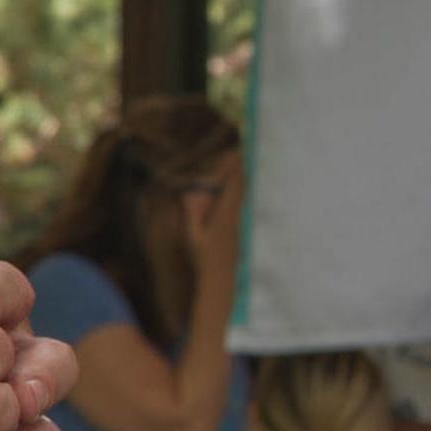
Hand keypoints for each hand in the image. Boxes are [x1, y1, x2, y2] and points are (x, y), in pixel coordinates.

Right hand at [182, 151, 243, 278]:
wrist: (219, 278)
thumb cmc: (202, 256)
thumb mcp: (192, 233)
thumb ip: (192, 212)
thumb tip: (190, 192)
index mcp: (224, 216)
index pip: (233, 188)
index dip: (235, 169)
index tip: (235, 152)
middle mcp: (234, 218)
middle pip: (240, 190)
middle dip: (238, 170)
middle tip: (236, 152)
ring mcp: (236, 225)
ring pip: (240, 198)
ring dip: (237, 182)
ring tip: (233, 166)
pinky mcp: (235, 231)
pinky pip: (236, 207)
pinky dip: (234, 194)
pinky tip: (228, 192)